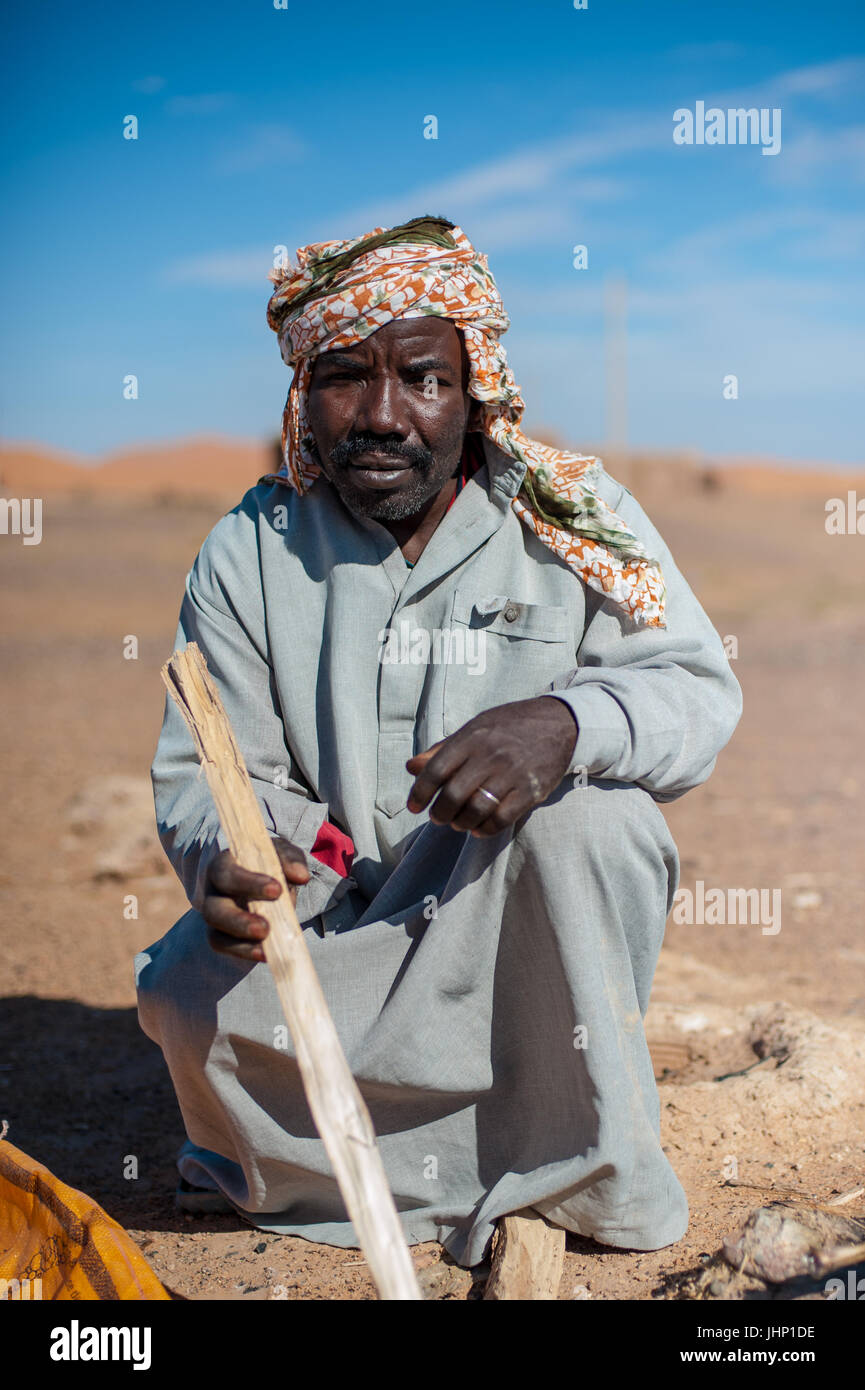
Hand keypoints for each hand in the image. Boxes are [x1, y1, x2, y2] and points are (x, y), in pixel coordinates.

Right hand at [202, 835, 309, 960]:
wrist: (267, 881)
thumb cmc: (269, 863)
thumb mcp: (281, 854)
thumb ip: (290, 860)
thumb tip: (300, 876)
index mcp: (223, 865)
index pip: (225, 873)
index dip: (247, 882)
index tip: (277, 889)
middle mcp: (213, 893)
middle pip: (214, 909)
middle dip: (239, 920)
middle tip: (265, 927)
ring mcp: (216, 918)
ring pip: (216, 935)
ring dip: (242, 943)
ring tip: (266, 945)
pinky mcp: (222, 937)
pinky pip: (226, 948)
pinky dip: (245, 952)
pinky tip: (266, 955)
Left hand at [405, 696, 577, 836]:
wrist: (560, 723)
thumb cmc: (509, 726)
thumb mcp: (475, 728)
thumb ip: (443, 749)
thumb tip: (411, 768)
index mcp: (473, 737)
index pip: (437, 770)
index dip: (420, 792)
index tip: (414, 806)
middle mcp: (491, 755)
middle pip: (454, 794)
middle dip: (440, 813)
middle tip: (438, 818)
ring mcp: (512, 774)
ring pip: (476, 810)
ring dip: (460, 823)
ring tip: (457, 823)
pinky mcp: (531, 791)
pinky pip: (502, 819)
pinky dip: (485, 829)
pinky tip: (478, 829)